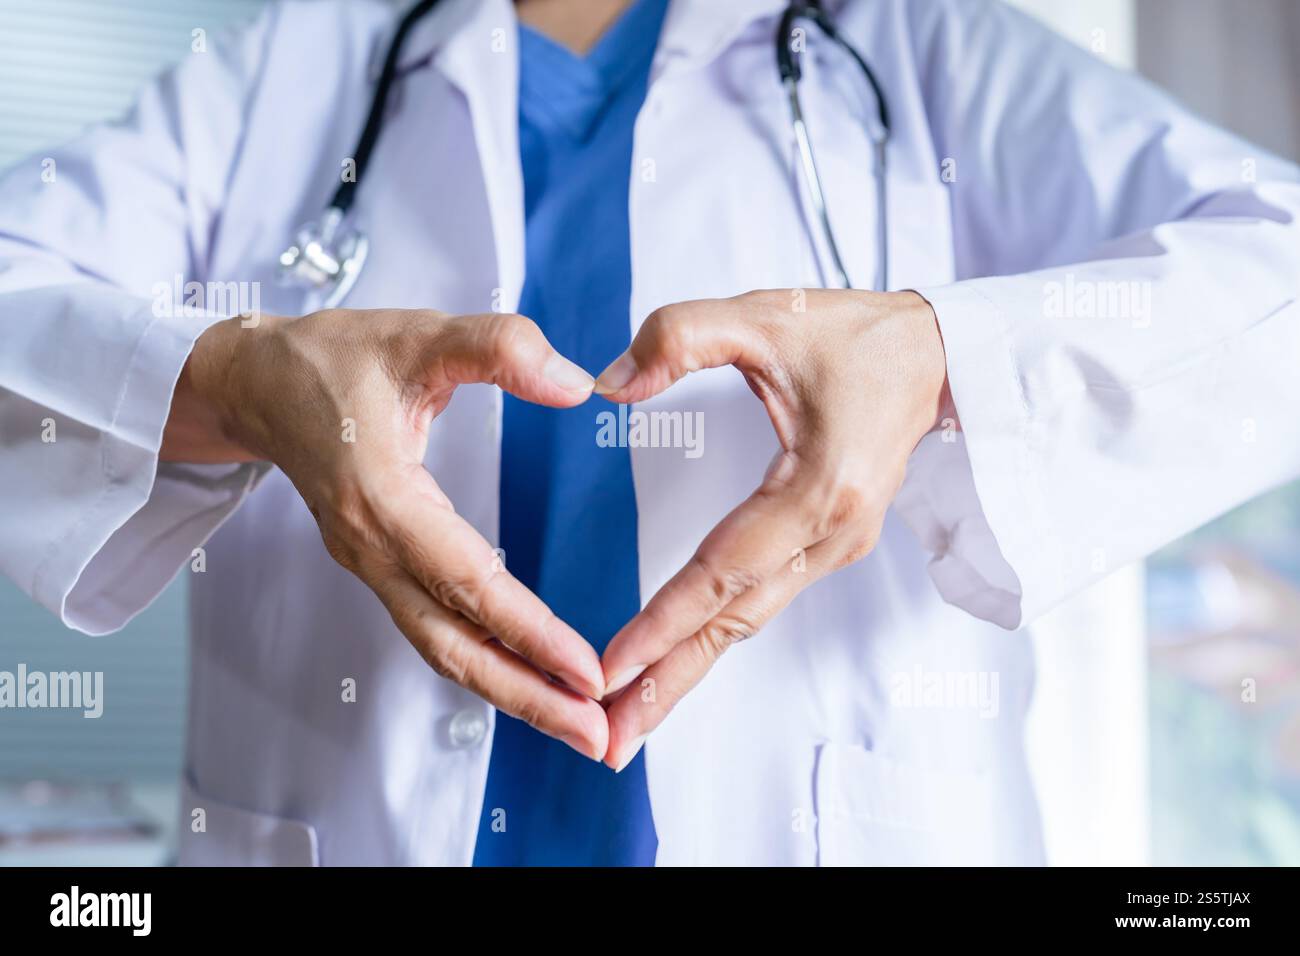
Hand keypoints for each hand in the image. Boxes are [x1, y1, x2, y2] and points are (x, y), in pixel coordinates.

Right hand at [177, 308, 609, 759]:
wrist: (255, 384)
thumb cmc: (331, 359)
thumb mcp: (416, 334)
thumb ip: (496, 348)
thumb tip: (575, 384)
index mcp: (380, 497)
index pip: (466, 582)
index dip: (529, 631)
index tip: (588, 671)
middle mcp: (371, 548)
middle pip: (454, 644)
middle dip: (527, 696)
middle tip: (596, 738)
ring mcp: (371, 564)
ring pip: (444, 647)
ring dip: (511, 691)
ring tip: (575, 722)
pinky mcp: (379, 565)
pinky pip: (436, 628)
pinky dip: (486, 661)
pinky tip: (529, 675)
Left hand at [593, 289, 950, 770]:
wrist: (937, 355)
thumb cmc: (858, 338)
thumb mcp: (765, 316)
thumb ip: (681, 336)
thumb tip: (608, 384)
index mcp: (818, 490)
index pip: (721, 572)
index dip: (661, 622)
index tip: (609, 669)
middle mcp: (831, 535)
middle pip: (734, 622)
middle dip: (668, 683)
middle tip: (607, 741)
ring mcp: (836, 547)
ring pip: (747, 621)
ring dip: (687, 672)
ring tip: (631, 720)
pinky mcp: (829, 545)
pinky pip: (761, 601)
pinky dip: (713, 637)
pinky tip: (678, 662)